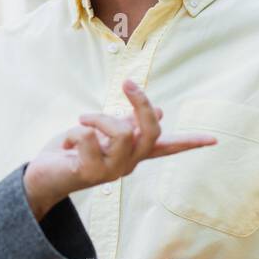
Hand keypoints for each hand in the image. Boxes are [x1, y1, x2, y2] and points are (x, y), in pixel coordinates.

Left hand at [23, 80, 215, 217]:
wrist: (43, 177)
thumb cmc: (74, 152)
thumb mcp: (102, 133)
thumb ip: (127, 124)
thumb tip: (159, 112)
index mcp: (134, 153)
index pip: (168, 147)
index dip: (191, 143)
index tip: (215, 139)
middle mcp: (128, 164)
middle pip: (151, 131)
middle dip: (141, 103)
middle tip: (126, 81)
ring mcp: (111, 171)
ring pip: (121, 133)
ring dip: (99, 118)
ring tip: (83, 120)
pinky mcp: (90, 173)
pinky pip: (89, 137)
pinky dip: (77, 131)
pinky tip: (69, 143)